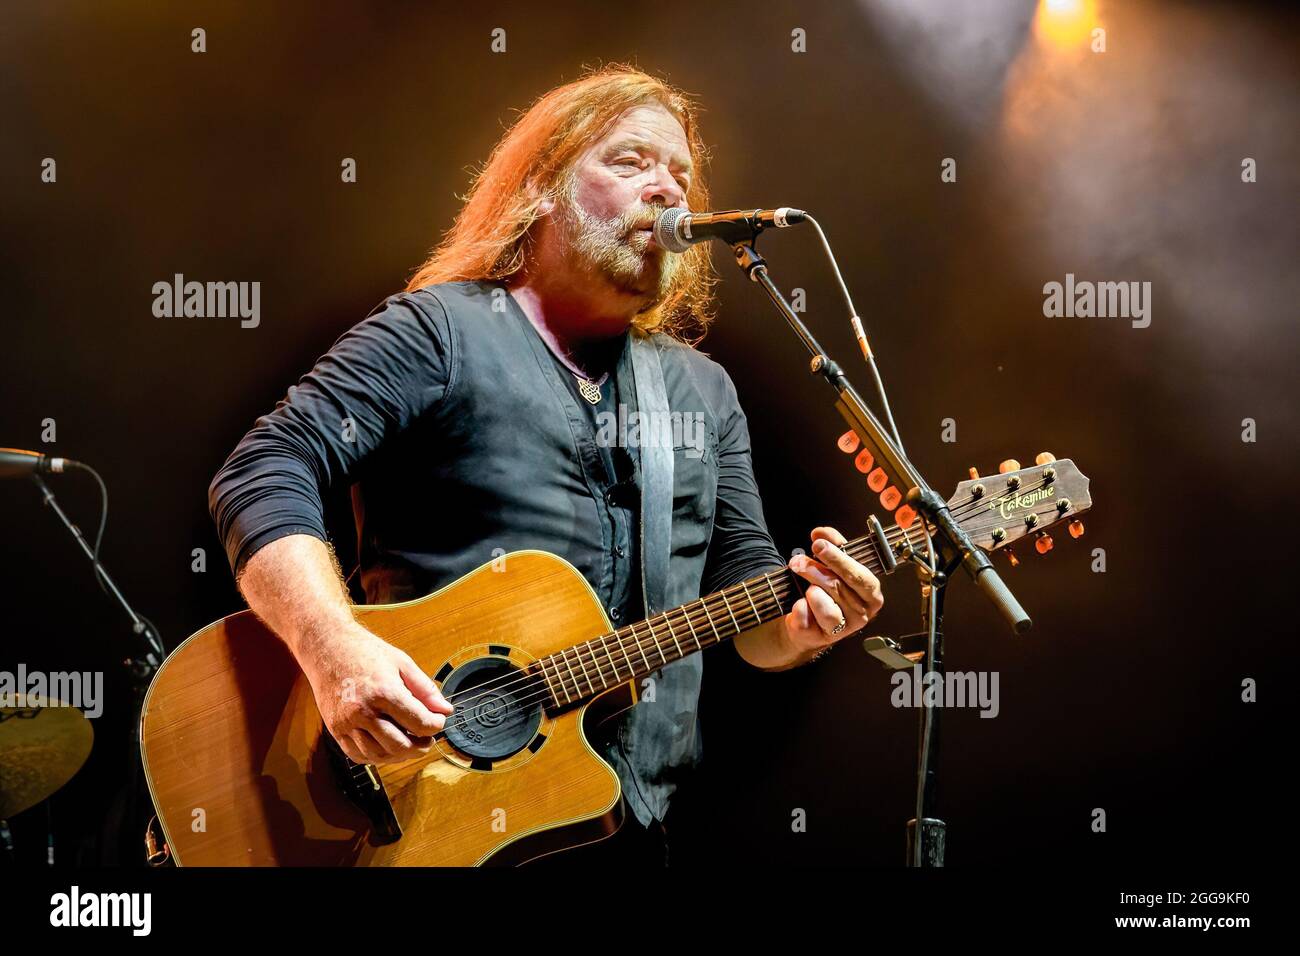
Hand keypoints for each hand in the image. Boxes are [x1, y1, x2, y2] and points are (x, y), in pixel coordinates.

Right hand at [298, 622, 453, 764]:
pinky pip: (359, 756)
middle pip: (401, 745)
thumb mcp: (402, 663)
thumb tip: (444, 710)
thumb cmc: (364, 652)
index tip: (438, 721)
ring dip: (400, 755)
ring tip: (410, 744)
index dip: (435, 726)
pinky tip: (388, 747)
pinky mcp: (335, 730)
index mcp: (384, 692)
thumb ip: (425, 689)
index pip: (419, 723)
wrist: (327, 648)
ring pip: (380, 755)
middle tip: (427, 739)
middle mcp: (364, 711)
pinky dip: (377, 757)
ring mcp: (347, 723)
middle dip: (421, 747)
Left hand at [784, 526, 883, 656]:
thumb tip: (821, 533)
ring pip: (823, 602)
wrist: (806, 621)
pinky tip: (799, 601)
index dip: (839, 559)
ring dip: (808, 586)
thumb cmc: (826, 591)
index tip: (819, 545)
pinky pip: (805, 615)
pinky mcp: (819, 637)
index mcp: (871, 595)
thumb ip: (833, 545)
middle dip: (815, 569)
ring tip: (800, 577)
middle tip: (799, 559)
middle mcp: (861, 614)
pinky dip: (799, 605)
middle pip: (838, 586)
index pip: (859, 576)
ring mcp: (841, 629)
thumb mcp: (834, 565)